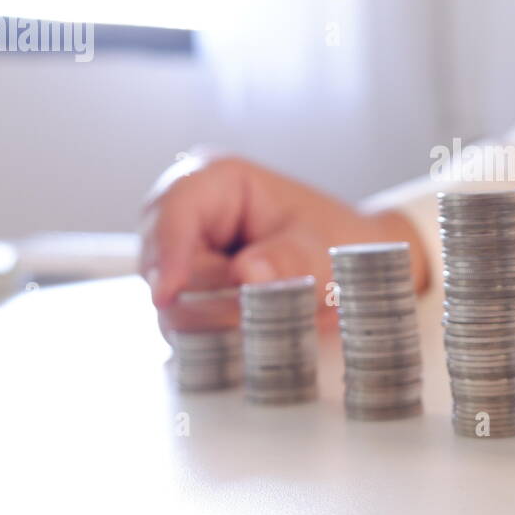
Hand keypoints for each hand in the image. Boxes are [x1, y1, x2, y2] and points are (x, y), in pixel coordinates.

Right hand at [139, 156, 429, 333]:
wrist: (348, 261)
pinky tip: (255, 328)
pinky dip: (218, 333)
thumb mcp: (323, 247)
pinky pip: (181, 323)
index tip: (168, 293)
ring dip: (218, 320)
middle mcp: (188, 215)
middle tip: (264, 311)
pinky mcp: (184, 291)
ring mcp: (181, 255)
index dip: (168, 252)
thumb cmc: (335, 240)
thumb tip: (247, 274)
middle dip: (211, 297)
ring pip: (169, 300)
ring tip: (270, 316)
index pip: (174, 209)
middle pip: (166, 262)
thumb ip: (289, 260)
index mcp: (218, 181)